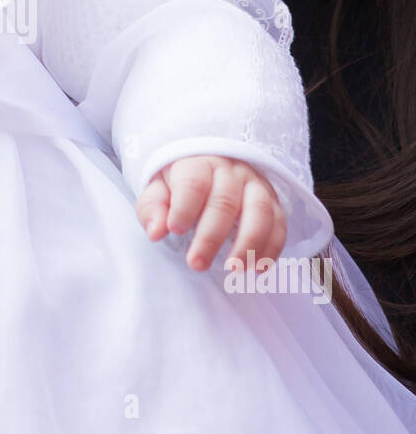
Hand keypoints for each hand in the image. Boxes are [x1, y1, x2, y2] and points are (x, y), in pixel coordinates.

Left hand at [136, 155, 286, 271]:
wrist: (210, 164)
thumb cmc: (180, 183)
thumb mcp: (158, 189)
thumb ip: (153, 208)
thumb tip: (156, 232)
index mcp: (198, 164)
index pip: (194, 183)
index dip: (185, 207)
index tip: (175, 230)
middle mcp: (230, 171)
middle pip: (225, 201)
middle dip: (211, 236)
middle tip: (197, 264)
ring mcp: (255, 185)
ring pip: (260, 211)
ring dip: (249, 243)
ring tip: (234, 269)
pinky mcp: (273, 201)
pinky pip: (279, 223)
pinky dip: (272, 247)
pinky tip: (258, 267)